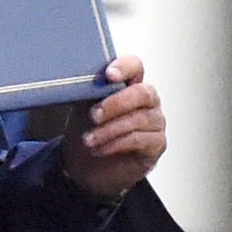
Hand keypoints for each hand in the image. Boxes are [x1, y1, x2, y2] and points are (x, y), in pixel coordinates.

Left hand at [61, 54, 164, 199]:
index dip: (124, 67)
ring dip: (110, 129)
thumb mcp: (82, 107)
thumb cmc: (89, 130)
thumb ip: (86, 91)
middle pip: (143, 93)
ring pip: (140, 119)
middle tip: (93, 114)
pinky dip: (116, 144)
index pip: (135, 66)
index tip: (108, 75)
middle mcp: (147, 100)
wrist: (87, 165)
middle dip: (116, 103)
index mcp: (129, 84)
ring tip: (88, 139)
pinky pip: (140, 140)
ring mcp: (155, 121)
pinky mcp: (156, 144)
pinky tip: (99, 149)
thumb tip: (76, 81)